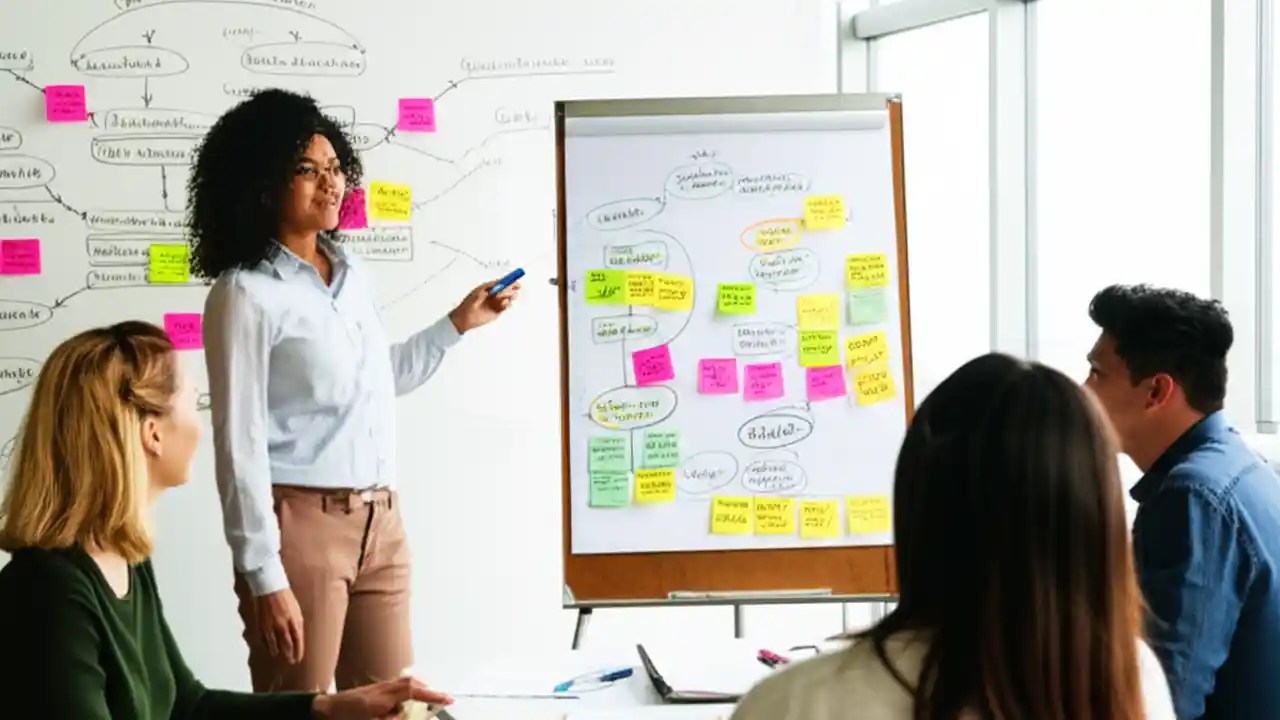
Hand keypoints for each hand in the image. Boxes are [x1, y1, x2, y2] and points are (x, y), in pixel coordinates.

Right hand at [256, 588, 304, 664]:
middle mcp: (283, 625)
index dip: (298, 651)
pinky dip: (266, 645)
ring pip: (274, 644)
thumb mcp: (297, 610)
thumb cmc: (286, 597)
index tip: (298, 658)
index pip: (298, 640)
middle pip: (287, 645)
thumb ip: (297, 624)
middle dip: (289, 654)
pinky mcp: (261, 624)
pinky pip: (264, 639)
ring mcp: (271, 626)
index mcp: (294, 620)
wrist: (270, 587)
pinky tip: (268, 648)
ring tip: (279, 656)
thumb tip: (297, 636)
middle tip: (290, 661)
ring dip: (277, 651)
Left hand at [312, 676, 453, 719]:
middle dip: (427, 692)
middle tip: (441, 700)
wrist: (324, 709)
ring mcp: (378, 687)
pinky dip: (405, 691)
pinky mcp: (375, 688)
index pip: (414, 692)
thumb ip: (391, 719)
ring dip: (416, 691)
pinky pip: (396, 686)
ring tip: (419, 702)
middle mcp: (383, 688)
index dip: (433, 695)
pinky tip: (401, 703)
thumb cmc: (346, 719)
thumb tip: (405, 716)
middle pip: (412, 683)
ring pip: (405, 683)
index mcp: (383, 697)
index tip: (449, 699)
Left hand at [448, 279, 520, 333]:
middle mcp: (494, 294)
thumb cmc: (469, 304)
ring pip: (508, 298)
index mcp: (489, 288)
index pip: (502, 282)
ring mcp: (496, 303)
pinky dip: (507, 304)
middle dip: (511, 289)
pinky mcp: (498, 311)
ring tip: (504, 299)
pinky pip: (506, 306)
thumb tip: (500, 283)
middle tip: (511, 290)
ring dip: (510, 297)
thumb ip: (490, 287)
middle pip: (507, 289)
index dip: (510, 281)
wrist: (466, 318)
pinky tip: (504, 304)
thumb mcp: (478, 292)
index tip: (515, 281)